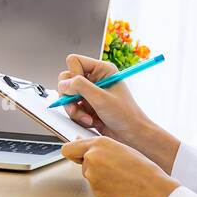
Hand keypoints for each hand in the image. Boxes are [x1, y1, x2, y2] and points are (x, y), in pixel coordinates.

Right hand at [56, 54, 179, 171]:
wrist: (132, 135)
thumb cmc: (125, 115)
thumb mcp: (101, 98)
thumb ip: (80, 87)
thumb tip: (63, 83)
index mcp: (102, 70)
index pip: (74, 61)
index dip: (73, 75)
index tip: (79, 89)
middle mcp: (95, 79)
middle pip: (67, 79)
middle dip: (70, 96)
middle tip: (77, 105)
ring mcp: (90, 93)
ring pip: (67, 96)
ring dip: (74, 109)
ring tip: (86, 118)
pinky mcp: (87, 106)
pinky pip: (72, 108)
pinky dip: (78, 116)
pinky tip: (90, 121)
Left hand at [62, 136, 178, 196]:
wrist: (154, 190)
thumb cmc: (143, 169)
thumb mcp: (121, 148)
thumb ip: (98, 145)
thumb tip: (80, 142)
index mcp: (99, 144)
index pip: (68, 149)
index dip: (73, 152)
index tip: (77, 154)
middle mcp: (92, 159)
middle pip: (82, 163)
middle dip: (92, 164)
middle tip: (113, 167)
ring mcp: (93, 177)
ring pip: (90, 176)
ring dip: (100, 176)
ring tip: (120, 176)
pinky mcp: (97, 192)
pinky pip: (97, 188)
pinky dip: (105, 187)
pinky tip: (120, 185)